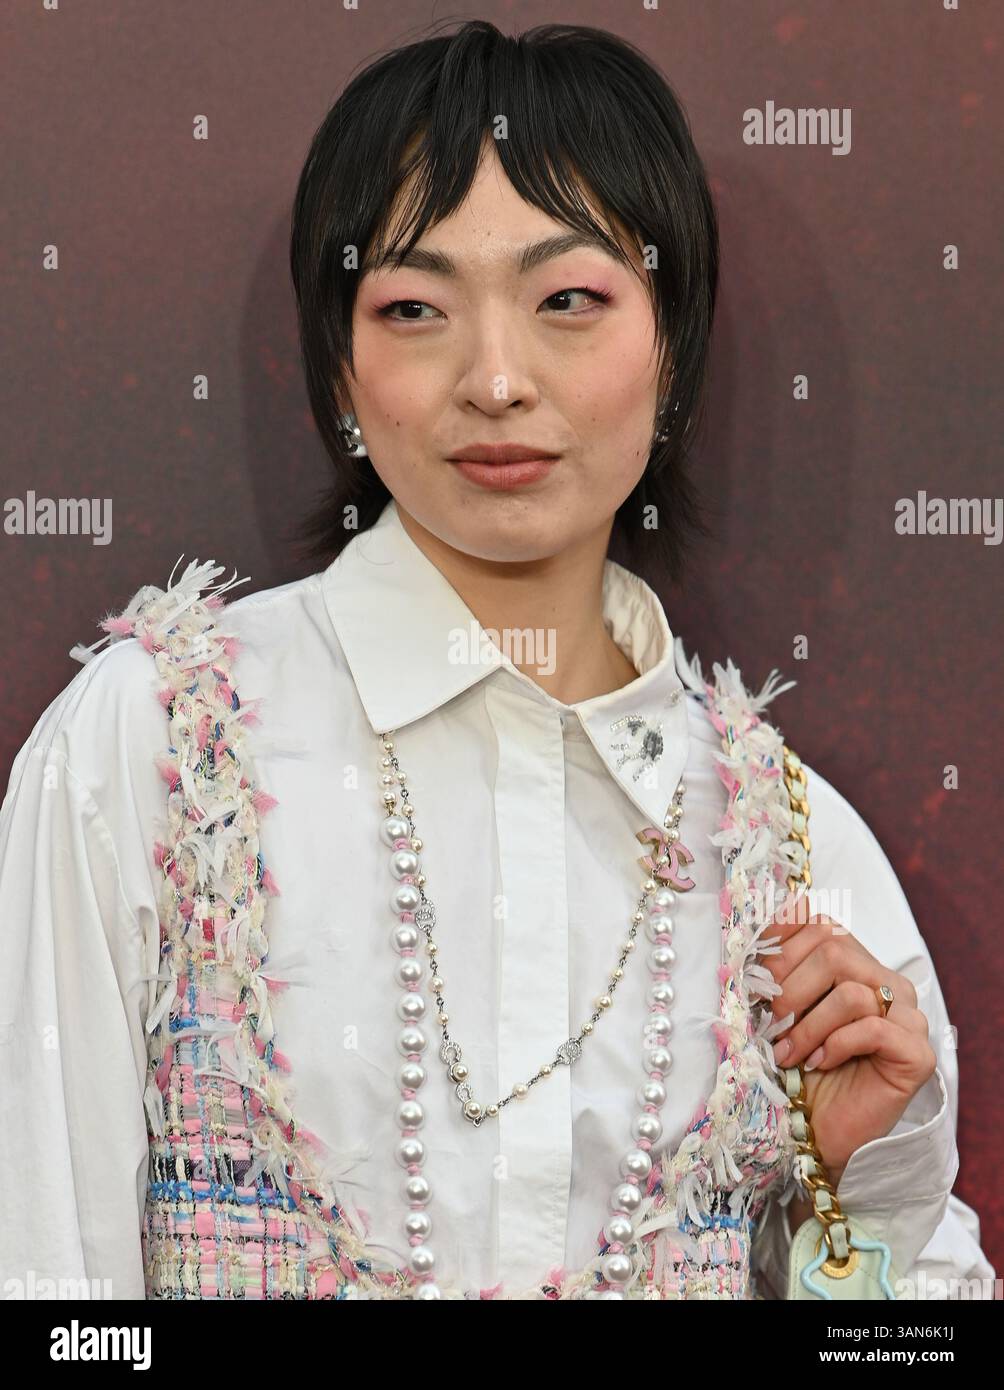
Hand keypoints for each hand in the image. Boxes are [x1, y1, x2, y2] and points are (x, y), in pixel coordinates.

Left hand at [761, 892, 936, 1186]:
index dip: (782, 939)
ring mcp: (908, 1017)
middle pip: (836, 950)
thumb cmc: (797, 1068)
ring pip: (853, 991)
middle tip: (770, 1025)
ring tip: (788, 1053)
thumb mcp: (778, 1012)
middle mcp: (888, 982)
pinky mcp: (917, 1054)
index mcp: (856, 962)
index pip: (822, 922)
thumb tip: (746, 944)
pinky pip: (874, 1029)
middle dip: (789, 988)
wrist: (815, 1131)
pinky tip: (819, 1063)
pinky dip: (836, 1044)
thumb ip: (773, 974)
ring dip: (807, 1025)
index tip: (754, 970)